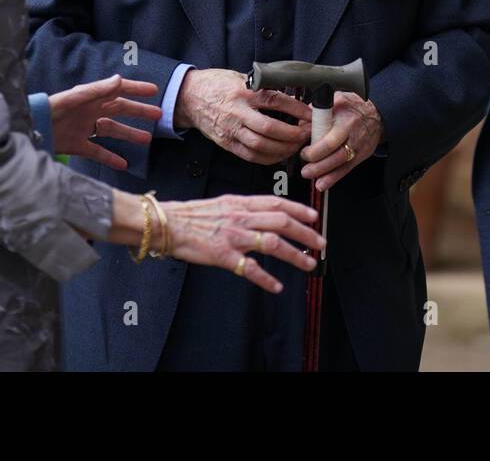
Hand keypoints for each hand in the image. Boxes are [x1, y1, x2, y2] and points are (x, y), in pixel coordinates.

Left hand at [48, 74, 160, 170]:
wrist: (30, 130)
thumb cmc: (50, 111)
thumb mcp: (74, 99)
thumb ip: (96, 90)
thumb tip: (120, 79)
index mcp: (91, 98)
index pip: (118, 91)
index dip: (136, 90)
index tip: (154, 91)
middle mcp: (90, 111)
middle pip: (119, 110)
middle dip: (139, 112)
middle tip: (158, 115)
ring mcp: (84, 129)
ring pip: (112, 130)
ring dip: (129, 134)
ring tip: (146, 139)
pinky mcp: (77, 145)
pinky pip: (98, 151)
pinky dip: (110, 157)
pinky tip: (124, 164)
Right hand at [163, 194, 324, 292]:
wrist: (169, 224)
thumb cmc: (194, 216)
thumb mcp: (224, 202)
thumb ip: (246, 207)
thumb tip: (267, 211)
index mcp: (242, 203)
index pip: (277, 202)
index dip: (299, 209)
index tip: (314, 216)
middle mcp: (241, 217)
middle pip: (282, 222)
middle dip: (305, 233)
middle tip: (320, 243)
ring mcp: (234, 236)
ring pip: (272, 243)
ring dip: (294, 255)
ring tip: (309, 264)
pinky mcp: (224, 256)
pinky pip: (250, 269)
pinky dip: (266, 279)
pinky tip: (277, 286)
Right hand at [173, 68, 310, 164]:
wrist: (189, 96)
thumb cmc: (217, 84)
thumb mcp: (240, 77)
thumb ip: (262, 87)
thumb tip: (291, 95)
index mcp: (243, 92)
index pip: (275, 101)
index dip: (296, 109)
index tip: (310, 115)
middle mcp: (237, 112)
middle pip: (269, 128)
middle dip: (292, 134)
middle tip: (305, 134)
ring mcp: (231, 130)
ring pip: (261, 145)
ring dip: (283, 149)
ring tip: (295, 146)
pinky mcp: (226, 143)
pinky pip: (250, 155)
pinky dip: (268, 158)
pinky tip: (279, 155)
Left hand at [299, 90, 382, 190]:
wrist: (377, 115)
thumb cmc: (354, 108)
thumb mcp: (337, 100)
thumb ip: (319, 111)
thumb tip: (302, 122)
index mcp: (345, 119)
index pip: (330, 134)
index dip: (315, 144)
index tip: (304, 148)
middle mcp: (352, 134)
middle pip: (334, 151)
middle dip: (317, 161)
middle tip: (304, 163)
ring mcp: (357, 146)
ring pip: (340, 162)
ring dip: (323, 172)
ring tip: (309, 175)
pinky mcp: (359, 156)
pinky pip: (346, 169)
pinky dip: (333, 178)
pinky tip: (322, 183)